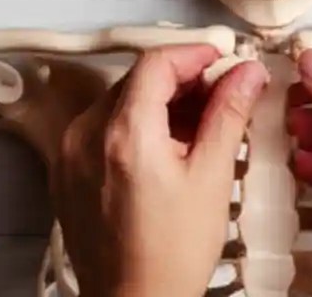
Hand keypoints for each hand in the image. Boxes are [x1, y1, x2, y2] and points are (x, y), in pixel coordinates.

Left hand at [56, 45, 269, 296]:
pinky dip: (133, 127)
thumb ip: (228, 115)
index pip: (156, 63)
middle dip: (181, 81)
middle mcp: (87, 137)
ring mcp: (70, 155)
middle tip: (219, 95)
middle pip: (136, 81)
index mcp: (125, 133)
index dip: (194, 55)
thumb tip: (245, 75)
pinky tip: (164, 151)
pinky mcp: (66, 172)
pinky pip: (100, 130)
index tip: (220, 61)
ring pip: (118, 103)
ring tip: (195, 130)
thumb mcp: (212, 177)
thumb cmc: (170, 255)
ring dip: (158, 104)